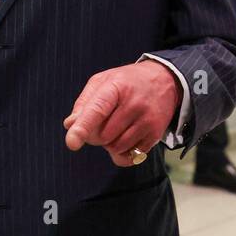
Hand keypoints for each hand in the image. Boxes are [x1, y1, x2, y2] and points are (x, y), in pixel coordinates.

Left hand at [63, 60, 179, 165]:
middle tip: (104, 121)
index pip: (97, 110)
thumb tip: (70, 124)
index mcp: (116, 87)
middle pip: (102, 136)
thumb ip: (84, 102)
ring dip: (110, 143)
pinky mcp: (155, 134)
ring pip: (116, 147)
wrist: (166, 80)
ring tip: (118, 127)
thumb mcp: (103, 81)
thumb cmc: (128, 82)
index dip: (83, 127)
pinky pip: (131, 156)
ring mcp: (146, 120)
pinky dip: (123, 151)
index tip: (72, 142)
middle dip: (96, 134)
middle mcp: (134, 104)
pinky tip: (127, 136)